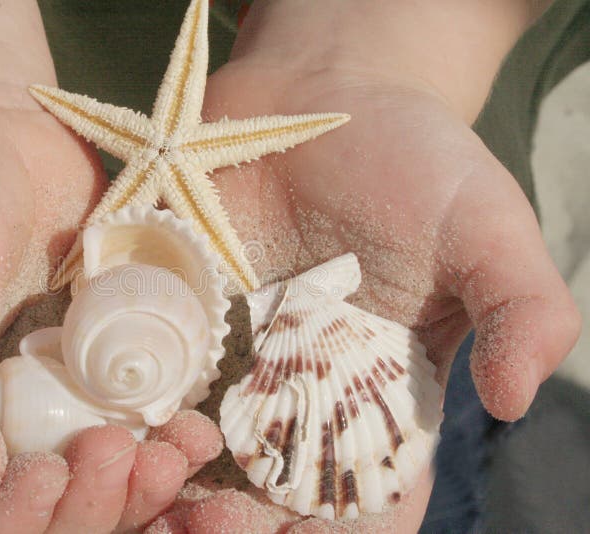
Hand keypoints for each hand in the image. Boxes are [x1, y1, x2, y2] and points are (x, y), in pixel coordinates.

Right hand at [0, 78, 222, 531]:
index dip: (5, 527)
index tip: (47, 478)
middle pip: (39, 516)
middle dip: (89, 510)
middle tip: (123, 459)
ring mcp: (46, 400)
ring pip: (98, 483)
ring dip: (142, 488)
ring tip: (176, 454)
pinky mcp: (100, 363)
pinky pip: (140, 426)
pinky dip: (169, 441)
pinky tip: (194, 428)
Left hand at [150, 6, 578, 531]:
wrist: (323, 94)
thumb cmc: (413, 159)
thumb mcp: (485, 224)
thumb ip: (520, 305)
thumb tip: (514, 400)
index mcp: (381, 391)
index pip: (368, 491)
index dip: (339, 532)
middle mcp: (304, 390)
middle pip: (271, 490)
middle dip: (239, 524)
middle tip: (206, 526)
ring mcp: (234, 357)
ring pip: (198, 451)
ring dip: (170, 484)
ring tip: (148, 482)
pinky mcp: (180, 314)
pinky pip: (148, 381)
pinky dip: (129, 416)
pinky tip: (114, 431)